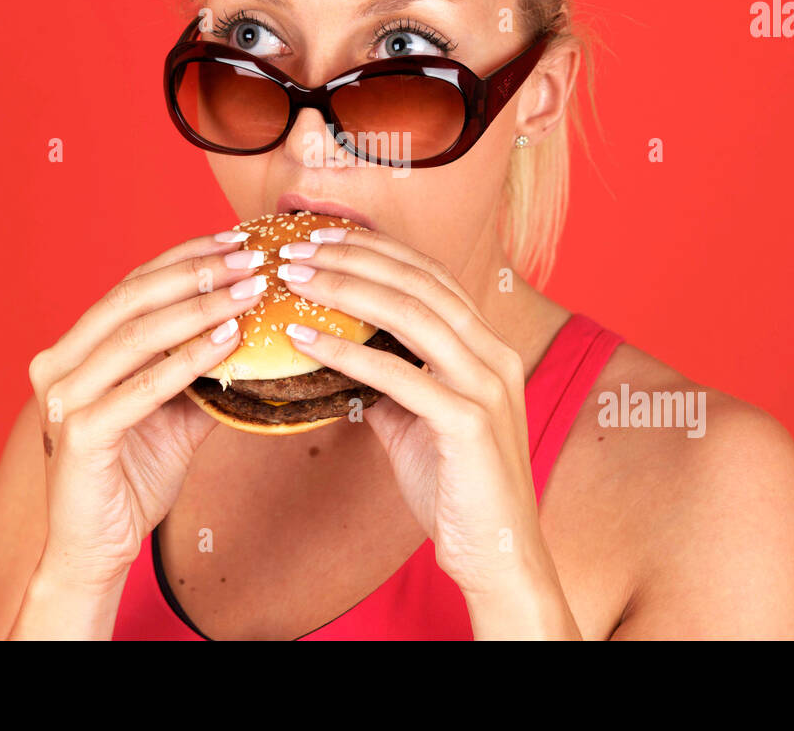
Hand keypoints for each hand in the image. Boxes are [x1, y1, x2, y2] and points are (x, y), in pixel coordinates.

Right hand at [26, 229, 269, 592]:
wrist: (96, 548)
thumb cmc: (132, 476)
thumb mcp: (176, 413)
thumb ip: (203, 372)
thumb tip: (259, 332)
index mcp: (75, 348)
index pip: (133, 285)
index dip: (186, 258)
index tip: (237, 241)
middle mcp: (60, 363)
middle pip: (133, 298)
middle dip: (198, 273)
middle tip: (251, 258)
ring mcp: (65, 397)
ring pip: (137, 335)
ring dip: (200, 308)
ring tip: (250, 291)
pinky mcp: (79, 433)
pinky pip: (141, 387)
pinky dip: (188, 359)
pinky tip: (229, 339)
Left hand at [275, 229, 556, 601]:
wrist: (499, 557)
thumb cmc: (458, 490)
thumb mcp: (419, 424)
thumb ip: (390, 386)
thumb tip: (342, 361)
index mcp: (488, 347)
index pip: (429, 276)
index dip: (376, 249)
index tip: (323, 237)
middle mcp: (494, 355)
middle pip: (419, 282)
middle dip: (354, 256)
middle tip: (297, 247)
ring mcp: (486, 387)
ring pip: (413, 315)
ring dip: (345, 289)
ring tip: (294, 279)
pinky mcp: (469, 423)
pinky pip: (399, 375)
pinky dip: (347, 352)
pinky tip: (304, 339)